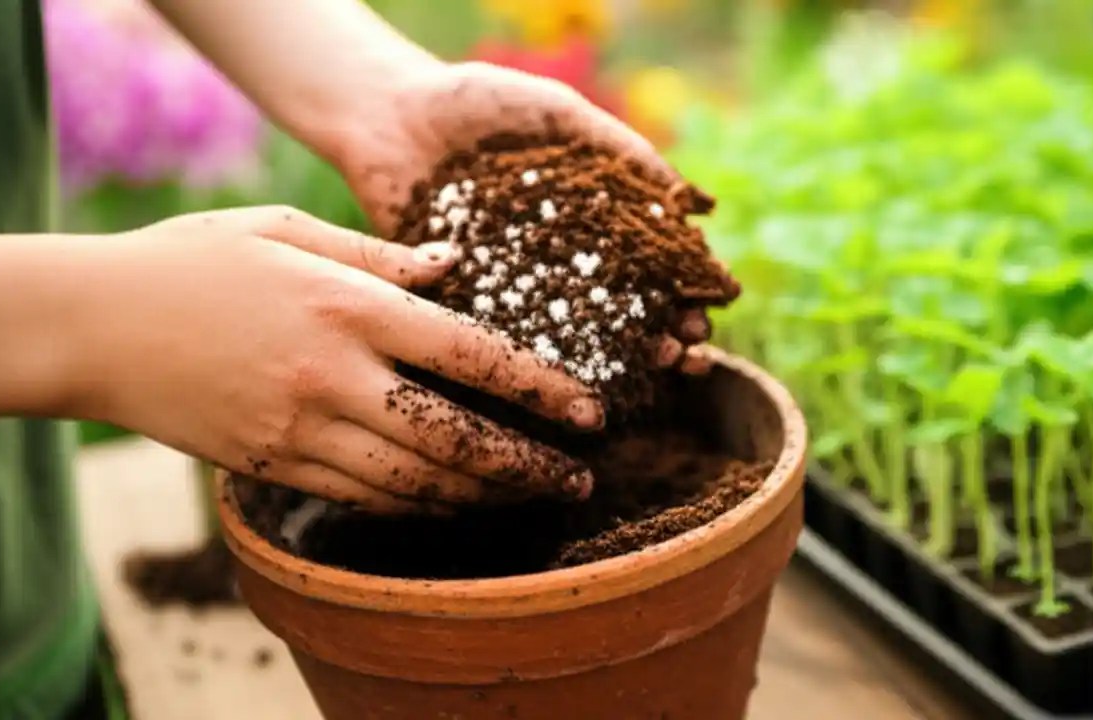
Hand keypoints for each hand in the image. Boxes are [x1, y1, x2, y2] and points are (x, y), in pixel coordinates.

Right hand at [78, 206, 603, 512]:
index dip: (541, 390)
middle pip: (457, 437)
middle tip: (580, 478)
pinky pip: (364, 497)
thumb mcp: (288, 231)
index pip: (472, 355)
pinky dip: (418, 506)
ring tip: (530, 497)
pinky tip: (453, 505)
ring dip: (484, 496)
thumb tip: (455, 266)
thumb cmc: (196, 261)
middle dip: (529, 465)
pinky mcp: (275, 464)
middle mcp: (337, 374)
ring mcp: (304, 428)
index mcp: (350, 307)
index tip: (589, 412)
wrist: (96, 325)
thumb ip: (379, 256)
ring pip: (416, 481)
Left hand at [326, 60, 722, 372]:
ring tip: (638, 380)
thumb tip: (695, 205)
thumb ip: (621, 151)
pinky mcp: (460, 307)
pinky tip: (559, 387)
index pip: (649, 267)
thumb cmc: (478, 103)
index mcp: (587, 223)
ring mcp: (509, 291)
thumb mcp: (558, 113)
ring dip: (607, 366)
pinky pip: (499, 344)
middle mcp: (554, 266)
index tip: (703, 312)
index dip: (681, 293)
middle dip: (656, 338)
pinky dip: (529, 369)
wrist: (388, 113)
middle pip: (620, 314)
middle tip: (680, 357)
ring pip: (567, 341)